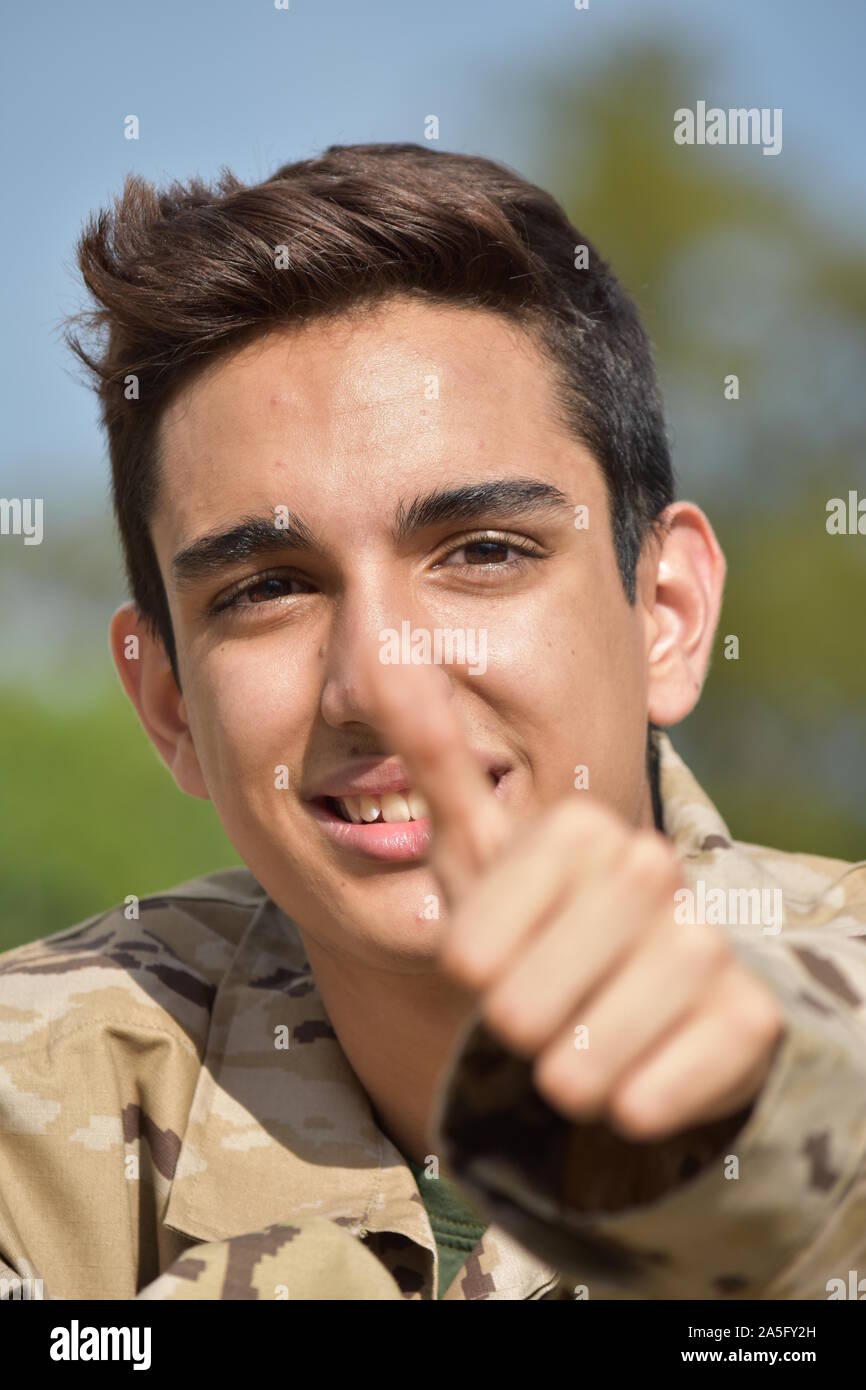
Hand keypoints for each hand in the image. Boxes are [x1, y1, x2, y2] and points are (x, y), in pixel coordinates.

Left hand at [366, 655, 785, 1141]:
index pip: (471, 952)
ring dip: (564, 1074)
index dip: (467, 980)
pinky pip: (656, 1097)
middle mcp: (654, 869)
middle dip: (510, 1031)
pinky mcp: (750, 1019)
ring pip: (588, 1058)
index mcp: (578, 828)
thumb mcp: (469, 858)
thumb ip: (431, 765)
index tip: (486, 968)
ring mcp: (707, 942)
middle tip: (533, 1013)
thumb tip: (383, 651)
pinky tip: (634, 1082)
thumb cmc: (524, 931)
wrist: (618, 1010)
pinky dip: (627, 1105)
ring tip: (577, 1048)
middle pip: (522, 1006)